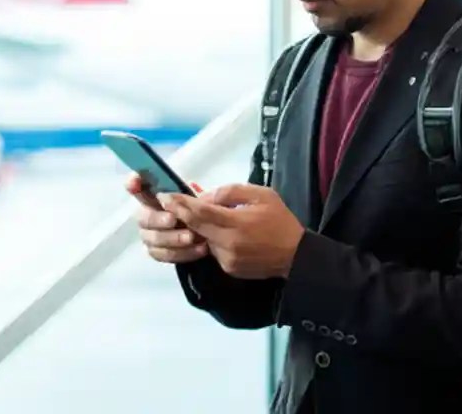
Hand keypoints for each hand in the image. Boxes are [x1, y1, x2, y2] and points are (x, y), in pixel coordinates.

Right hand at [125, 173, 208, 263]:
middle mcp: (149, 213)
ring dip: (172, 238)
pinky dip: (180, 253)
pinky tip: (198, 249)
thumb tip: (196, 191)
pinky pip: (162, 255)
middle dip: (157, 218)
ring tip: (192, 237)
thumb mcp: (211, 201)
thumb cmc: (208, 214)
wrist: (217, 239)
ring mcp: (151, 234)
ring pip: (152, 238)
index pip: (139, 185)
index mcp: (158, 195)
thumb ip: (206, 195)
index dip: (133, 182)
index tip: (134, 182)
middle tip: (173, 219)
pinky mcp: (158, 252)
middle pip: (142, 216)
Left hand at [159, 184, 304, 279]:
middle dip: (180, 214)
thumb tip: (204, 197)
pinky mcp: (228, 268)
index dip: (180, 204)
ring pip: (202, 239)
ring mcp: (226, 259)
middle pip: (195, 227)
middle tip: (167, 202)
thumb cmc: (280, 221)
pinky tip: (218, 231)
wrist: (295, 256)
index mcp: (236, 223)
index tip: (165, 195)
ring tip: (195, 214)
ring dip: (197, 228)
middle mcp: (228, 244)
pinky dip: (211, 239)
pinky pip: (213, 250)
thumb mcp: (261, 195)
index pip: (200, 212)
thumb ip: (230, 192)